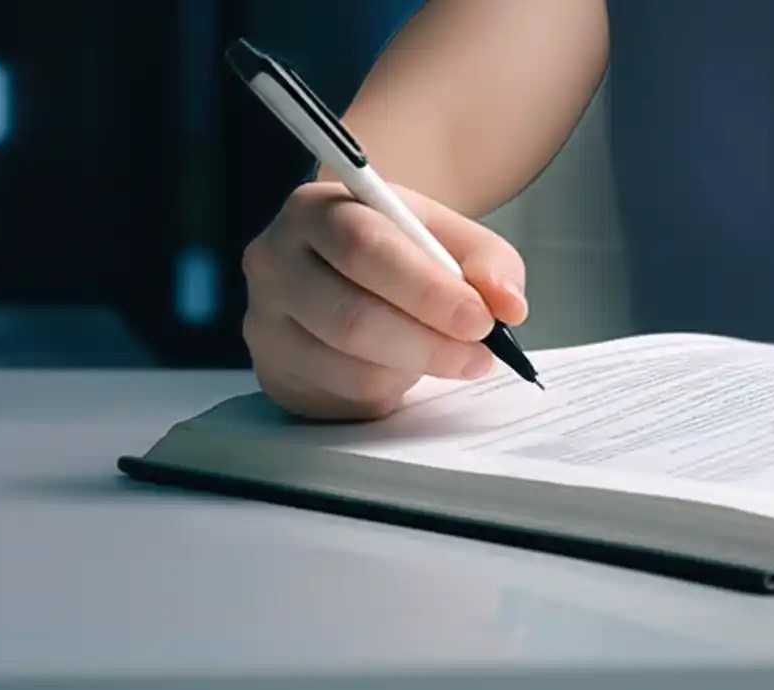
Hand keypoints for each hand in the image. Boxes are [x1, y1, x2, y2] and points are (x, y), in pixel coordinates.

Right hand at [242, 181, 527, 420]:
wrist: (339, 271)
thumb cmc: (395, 251)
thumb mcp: (443, 236)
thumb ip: (487, 261)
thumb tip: (508, 304)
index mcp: (316, 210)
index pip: (365, 248)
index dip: (427, 290)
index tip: (480, 320)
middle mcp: (276, 261)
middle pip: (350, 315)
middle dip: (428, 344)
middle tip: (479, 356)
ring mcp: (266, 321)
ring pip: (347, 364)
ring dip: (414, 371)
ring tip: (450, 359)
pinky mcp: (274, 372)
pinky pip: (340, 396)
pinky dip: (389, 390)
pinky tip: (404, 370)